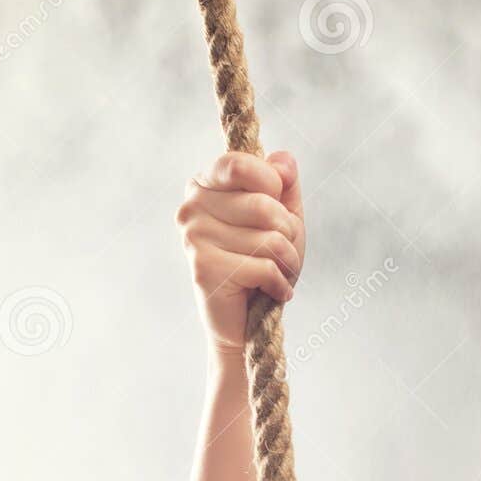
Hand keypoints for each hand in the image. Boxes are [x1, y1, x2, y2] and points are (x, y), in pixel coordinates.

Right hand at [176, 150, 305, 354]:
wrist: (245, 320)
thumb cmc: (263, 261)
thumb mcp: (282, 216)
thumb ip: (284, 185)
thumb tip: (284, 160)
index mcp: (205, 184)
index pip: (241, 164)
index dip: (271, 184)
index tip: (275, 205)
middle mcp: (192, 206)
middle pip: (264, 205)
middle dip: (288, 232)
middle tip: (282, 250)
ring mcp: (194, 237)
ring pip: (269, 239)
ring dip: (287, 260)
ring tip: (277, 271)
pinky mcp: (204, 269)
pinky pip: (265, 267)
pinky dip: (280, 283)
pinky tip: (273, 290)